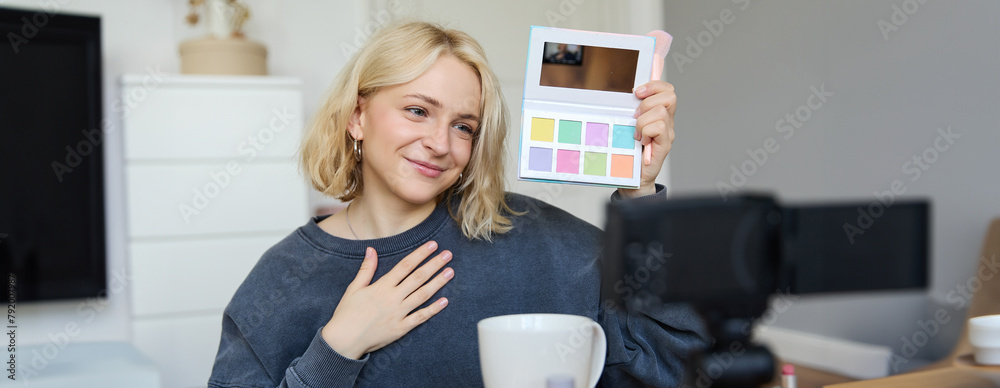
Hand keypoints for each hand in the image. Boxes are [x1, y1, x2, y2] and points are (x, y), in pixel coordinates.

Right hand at [321, 241, 453, 358]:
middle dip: (434, 264)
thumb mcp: (354, 288)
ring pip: (422, 295)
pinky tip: (445, 301)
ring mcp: (399, 313)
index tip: (433, 245)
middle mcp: (393, 298)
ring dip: (438, 283)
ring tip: (450, 272)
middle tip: (448, 255)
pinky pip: (420, 317)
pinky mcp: (401, 328)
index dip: (420, 254)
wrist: (344, 340)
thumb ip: (366, 269)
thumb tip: (371, 249)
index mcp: (382, 286)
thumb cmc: (347, 313)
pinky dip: (433, 309)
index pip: (405, 265)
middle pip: (418, 278)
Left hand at [616, 81, 676, 198]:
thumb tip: (629, 94)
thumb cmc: (630, 151)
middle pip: (669, 95)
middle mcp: (667, 122)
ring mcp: (668, 133)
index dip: (654, 85)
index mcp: (660, 114)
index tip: (637, 92)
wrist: (633, 178)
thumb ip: (633, 111)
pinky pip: (658, 127)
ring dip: (642, 121)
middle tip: (636, 118)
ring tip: (637, 133)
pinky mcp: (665, 144)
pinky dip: (645, 132)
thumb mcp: (629, 125)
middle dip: (647, 102)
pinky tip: (641, 141)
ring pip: (660, 111)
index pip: (667, 89)